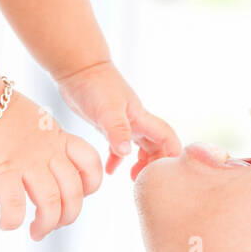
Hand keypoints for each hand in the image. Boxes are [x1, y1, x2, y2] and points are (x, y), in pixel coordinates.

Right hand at [0, 89, 102, 240]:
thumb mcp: (35, 122)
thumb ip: (44, 143)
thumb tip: (43, 164)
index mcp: (58, 138)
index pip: (90, 163)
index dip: (90, 185)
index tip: (77, 195)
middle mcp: (47, 152)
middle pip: (74, 191)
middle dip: (69, 215)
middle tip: (55, 225)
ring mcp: (26, 162)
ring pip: (51, 202)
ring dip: (47, 224)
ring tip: (37, 233)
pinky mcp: (1, 171)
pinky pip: (14, 204)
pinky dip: (12, 220)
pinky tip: (6, 225)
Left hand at [56, 59, 181, 181]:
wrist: (78, 69)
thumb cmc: (95, 85)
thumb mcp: (107, 110)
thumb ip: (117, 131)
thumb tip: (126, 153)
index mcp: (142, 119)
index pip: (168, 139)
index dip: (172, 156)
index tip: (166, 174)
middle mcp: (137, 122)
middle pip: (158, 147)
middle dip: (156, 165)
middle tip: (145, 182)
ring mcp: (124, 123)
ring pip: (141, 147)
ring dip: (141, 163)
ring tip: (133, 179)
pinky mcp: (109, 125)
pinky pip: (119, 146)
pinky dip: (117, 159)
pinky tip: (109, 170)